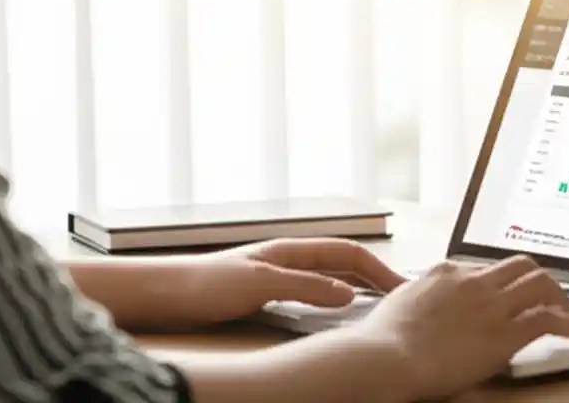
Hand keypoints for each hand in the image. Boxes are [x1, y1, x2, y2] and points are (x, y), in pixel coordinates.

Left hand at [180, 238, 408, 325]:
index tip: (403, 290)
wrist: (165, 293)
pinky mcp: (267, 295)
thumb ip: (306, 287)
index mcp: (291, 249)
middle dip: (374, 277)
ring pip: (330, 280)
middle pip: (344, 264)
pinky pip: (311, 296)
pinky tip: (336, 318)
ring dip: (356, 290)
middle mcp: (289, 259)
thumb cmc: (206, 283)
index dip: (379, 269)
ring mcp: (278, 276)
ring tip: (379, 308)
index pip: (349, 252)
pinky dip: (332, 303)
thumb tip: (350, 293)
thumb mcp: (261, 284)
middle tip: (402, 300)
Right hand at [352, 255, 568, 400]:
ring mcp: (491, 303)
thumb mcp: (399, 303)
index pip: (484, 267)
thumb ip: (420, 296)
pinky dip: (566, 322)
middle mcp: (473, 280)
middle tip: (546, 297)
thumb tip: (423, 303)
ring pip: (541, 282)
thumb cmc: (384, 338)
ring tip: (566, 312)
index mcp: (445, 271)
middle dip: (538, 279)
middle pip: (520, 265)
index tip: (506, 295)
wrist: (388, 355)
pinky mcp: (505, 332)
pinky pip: (547, 318)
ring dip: (558, 296)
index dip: (501, 283)